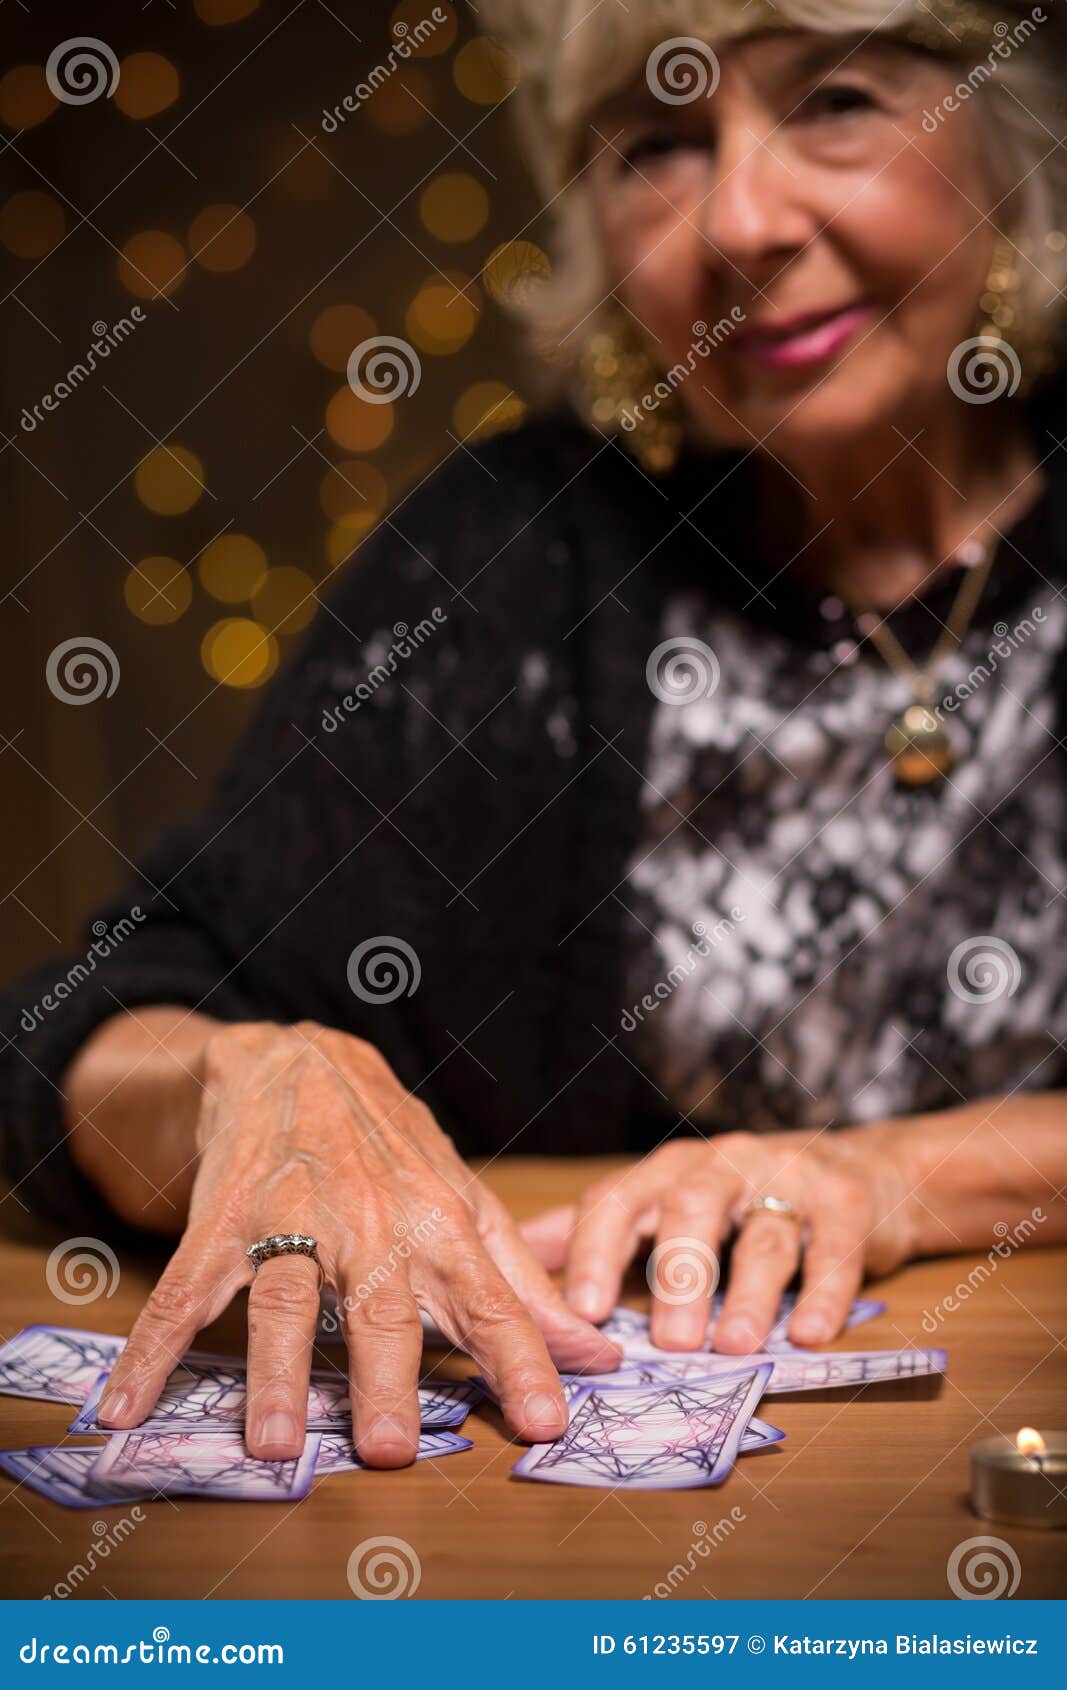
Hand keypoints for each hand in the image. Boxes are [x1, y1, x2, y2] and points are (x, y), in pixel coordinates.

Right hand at [96, 1021, 620, 1464]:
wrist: (298, 1060)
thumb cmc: (393, 1149)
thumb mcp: (466, 1202)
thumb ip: (526, 1286)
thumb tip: (602, 1355)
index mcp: (439, 1224)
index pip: (491, 1302)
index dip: (522, 1362)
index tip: (549, 1424)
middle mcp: (369, 1222)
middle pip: (382, 1305)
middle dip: (388, 1375)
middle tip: (390, 1448)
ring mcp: (290, 1218)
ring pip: (283, 1298)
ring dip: (276, 1371)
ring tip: (275, 1441)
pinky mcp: (221, 1220)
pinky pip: (181, 1291)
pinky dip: (150, 1350)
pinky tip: (127, 1405)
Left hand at [521, 1129, 920, 1352]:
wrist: (854, 1171)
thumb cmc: (739, 1200)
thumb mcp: (663, 1205)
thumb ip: (594, 1231)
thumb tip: (509, 1256)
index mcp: (666, 1173)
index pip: (618, 1200)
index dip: (597, 1252)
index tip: (583, 1312)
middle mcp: (721, 1166)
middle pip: (690, 1209)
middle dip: (677, 1275)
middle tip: (668, 1343)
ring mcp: (786, 1180)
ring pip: (762, 1233)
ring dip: (747, 1293)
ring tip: (734, 1346)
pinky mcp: (846, 1203)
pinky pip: (834, 1248)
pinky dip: (822, 1292)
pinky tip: (809, 1333)